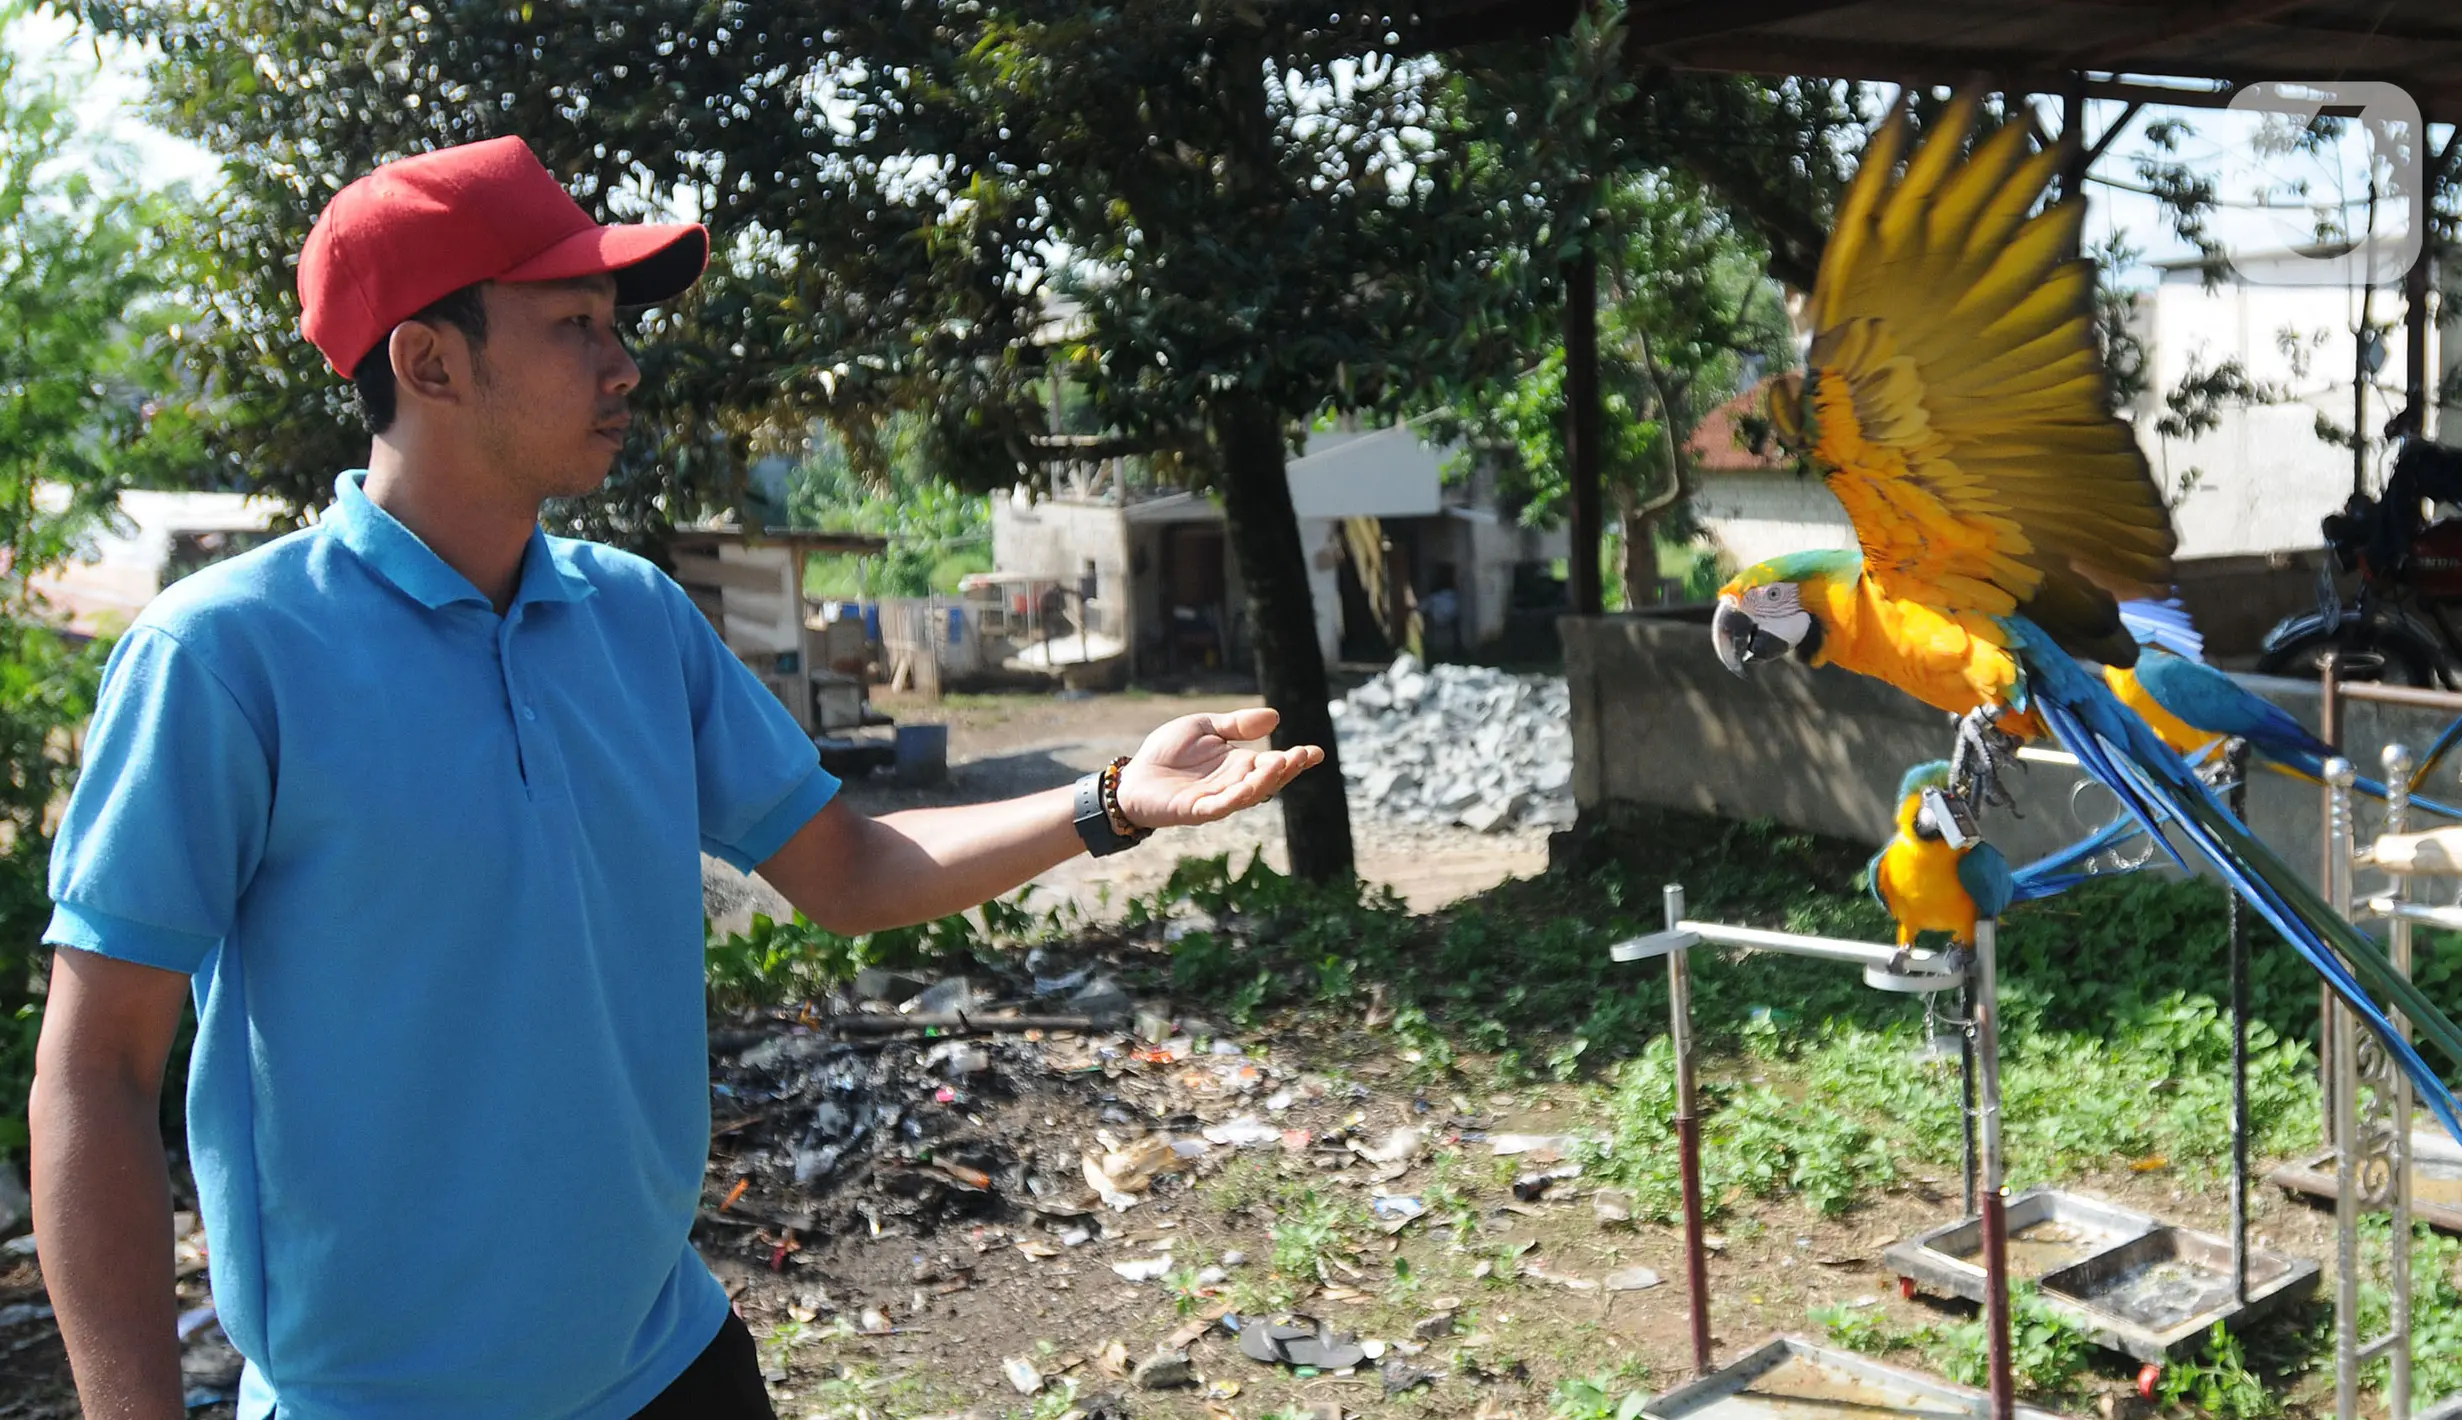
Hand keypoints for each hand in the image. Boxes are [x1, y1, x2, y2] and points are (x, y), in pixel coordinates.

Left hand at [1111, 708, 1324, 828]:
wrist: (1133, 776)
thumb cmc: (1167, 753)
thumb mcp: (1204, 727)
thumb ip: (1236, 725)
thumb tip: (1275, 717)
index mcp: (1239, 764)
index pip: (1274, 762)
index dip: (1296, 759)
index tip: (1317, 752)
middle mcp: (1234, 784)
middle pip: (1268, 780)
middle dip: (1287, 769)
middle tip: (1303, 754)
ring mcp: (1217, 799)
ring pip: (1250, 794)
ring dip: (1267, 781)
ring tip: (1282, 763)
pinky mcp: (1197, 810)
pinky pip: (1222, 805)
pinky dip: (1238, 797)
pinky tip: (1250, 785)